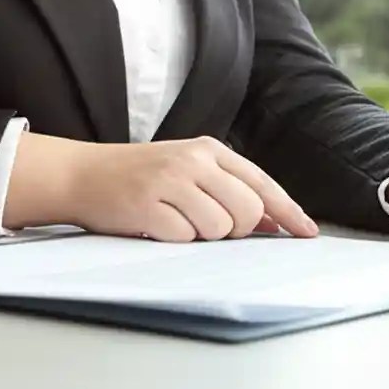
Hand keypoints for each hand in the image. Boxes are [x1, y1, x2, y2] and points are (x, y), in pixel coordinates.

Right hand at [4, 133, 318, 241]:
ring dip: (202, 235)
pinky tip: (156, 224)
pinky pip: (184, 238)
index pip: (263, 184)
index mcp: (209, 150)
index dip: (289, 212)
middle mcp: (193, 161)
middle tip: (208, 224)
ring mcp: (169, 181)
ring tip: (176, 219)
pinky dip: (174, 239)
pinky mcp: (147, 205)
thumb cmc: (141, 178)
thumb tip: (272, 221)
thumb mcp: (188, 170)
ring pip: (219, 228)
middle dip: (237, 230)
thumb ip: (229, 188)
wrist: (81, 174)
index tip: (306, 233)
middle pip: (248, 211)